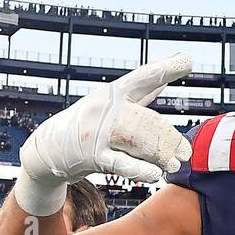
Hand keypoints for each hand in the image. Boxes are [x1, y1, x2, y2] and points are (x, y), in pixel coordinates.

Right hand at [18, 54, 193, 197]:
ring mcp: (97, 131)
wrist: (47, 149)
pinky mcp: (91, 155)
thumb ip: (140, 93)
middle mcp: (104, 108)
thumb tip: (166, 76)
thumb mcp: (111, 105)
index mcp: (113, 93)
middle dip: (169, 138)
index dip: (165, 68)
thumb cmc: (88, 125)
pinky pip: (121, 162)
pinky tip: (155, 174)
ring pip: (137, 140)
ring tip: (174, 164)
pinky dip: (141, 169)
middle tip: (185, 153)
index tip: (187, 60)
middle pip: (146, 119)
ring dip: (161, 154)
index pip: (143, 78)